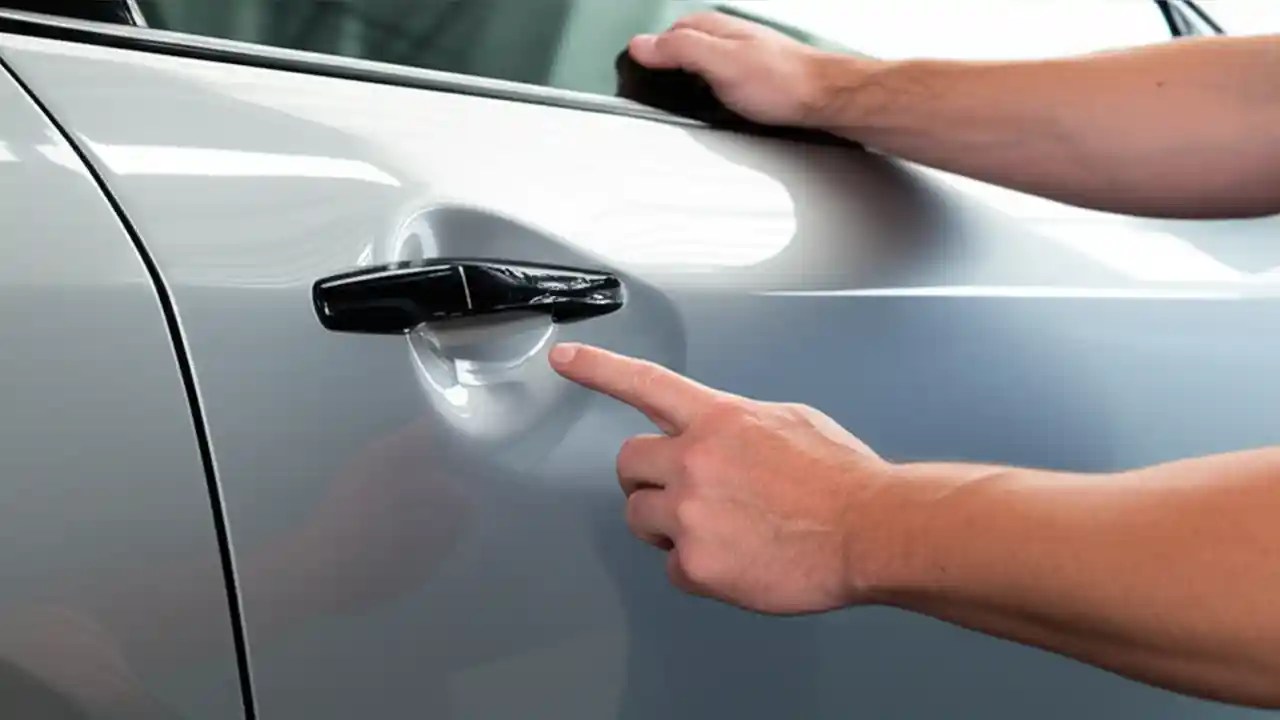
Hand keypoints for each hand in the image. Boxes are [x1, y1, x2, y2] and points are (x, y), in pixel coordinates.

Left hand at [550, 343, 892, 614]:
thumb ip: (739, 426)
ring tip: (717, 533)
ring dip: (664, 525)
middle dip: (645, 478)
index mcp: (718, 419)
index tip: (563, 358)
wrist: (870, 530)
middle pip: (628, 463)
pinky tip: (737, 563)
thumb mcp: (790, 422)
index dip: (598, 369)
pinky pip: (671, 567)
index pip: (645, 383)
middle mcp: (694, 459)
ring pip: (639, 516)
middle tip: (678, 494)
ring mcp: (690, 512)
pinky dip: (697, 570)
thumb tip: (723, 439)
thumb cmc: (842, 479)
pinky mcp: (695, 562)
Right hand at [628, 12, 869, 127]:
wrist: (825, 98)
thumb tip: (641, 45)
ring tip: (677, 100)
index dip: (649, 53)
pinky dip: (708, 92)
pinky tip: (711, 106)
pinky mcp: (753, 77)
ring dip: (688, 80)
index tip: (634, 74)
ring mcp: (740, 56)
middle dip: (666, 66)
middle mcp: (726, 37)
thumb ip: (680, 51)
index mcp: (713, 28)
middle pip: (682, 47)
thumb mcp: (720, 64)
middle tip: (651, 89)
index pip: (666, 34)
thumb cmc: (783, 82)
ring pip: (701, 64)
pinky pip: (718, 80)